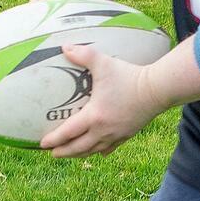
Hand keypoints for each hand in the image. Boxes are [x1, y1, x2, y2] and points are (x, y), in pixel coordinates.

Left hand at [38, 42, 165, 157]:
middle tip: (52, 153)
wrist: (157, 89)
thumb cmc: (129, 76)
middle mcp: (103, 130)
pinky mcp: (128, 134)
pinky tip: (98, 151)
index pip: (68, 132)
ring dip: (80, 153)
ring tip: (70, 154)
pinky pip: (111, 147)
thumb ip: (83, 55)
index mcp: (94, 116)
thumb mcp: (103, 63)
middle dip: (64, 152)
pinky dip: (100, 150)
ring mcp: (116, 134)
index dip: (54, 139)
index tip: (42, 144)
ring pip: (93, 150)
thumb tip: (65, 47)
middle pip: (79, 147)